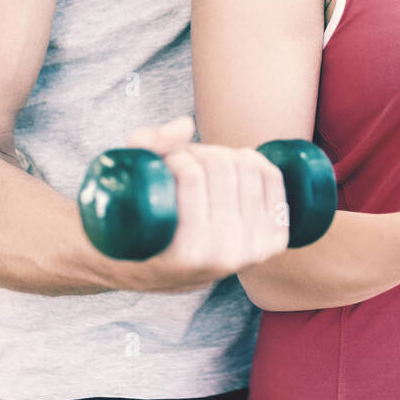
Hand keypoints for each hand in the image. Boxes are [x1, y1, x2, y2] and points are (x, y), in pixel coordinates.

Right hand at [122, 114, 290, 285]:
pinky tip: (239, 162)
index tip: (166, 162)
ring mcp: (252, 250)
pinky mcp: (271, 242)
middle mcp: (225, 255)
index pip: (193, 175)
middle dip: (199, 154)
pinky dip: (257, 162)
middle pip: (223, 166)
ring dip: (224, 155)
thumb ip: (146, 147)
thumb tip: (186, 126)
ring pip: (248, 168)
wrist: (162, 273)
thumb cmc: (138, 229)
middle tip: (184, 163)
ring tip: (205, 167)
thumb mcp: (126, 193)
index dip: (177, 157)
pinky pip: (273, 181)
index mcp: (187, 253)